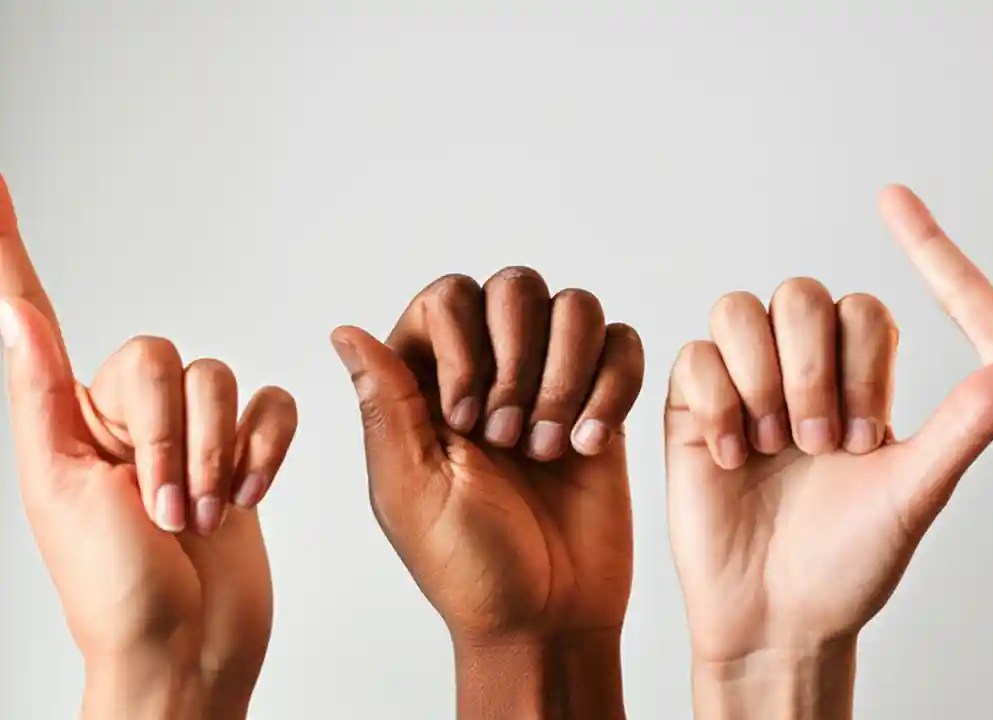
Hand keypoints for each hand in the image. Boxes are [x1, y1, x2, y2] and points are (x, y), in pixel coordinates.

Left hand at [0, 174, 297, 719]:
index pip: (36, 315)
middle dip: (173, 438)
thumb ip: (44, 391)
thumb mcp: (60, 487)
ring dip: (218, 453)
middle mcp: (127, 413)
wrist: (188, 645)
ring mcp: (191, 431)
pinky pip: (273, 403)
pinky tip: (247, 491)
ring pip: (224, 380)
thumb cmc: (113, 589)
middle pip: (167, 358)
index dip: (10, 248)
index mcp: (67, 417)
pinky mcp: (247, 448)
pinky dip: (266, 448)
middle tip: (166, 505)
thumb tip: (13, 309)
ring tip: (201, 513)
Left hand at [331, 267, 643, 719]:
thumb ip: (384, 402)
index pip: (447, 298)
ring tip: (551, 445)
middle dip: (518, 357)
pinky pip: (624, 347)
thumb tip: (344, 330)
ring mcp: (554, 384)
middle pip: (514, 287)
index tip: (464, 422)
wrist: (548, 616)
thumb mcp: (411, 488)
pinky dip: (613, 387)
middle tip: (508, 438)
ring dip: (566, 373)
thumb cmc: (470, 567)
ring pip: (575, 308)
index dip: (463, 344)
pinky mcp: (606, 404)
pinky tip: (592, 445)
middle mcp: (494, 370)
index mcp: (431, 384)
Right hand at [665, 278, 992, 718]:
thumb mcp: (915, 490)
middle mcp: (796, 367)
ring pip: (738, 309)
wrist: (779, 619)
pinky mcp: (690, 408)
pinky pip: (693, 356)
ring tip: (772, 446)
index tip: (866, 440)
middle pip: (799, 295)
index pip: (860, 309)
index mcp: (856, 376)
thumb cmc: (850, 561)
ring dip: (760, 376)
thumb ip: (967, 423)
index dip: (862, 364)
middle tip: (818, 444)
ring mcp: (740, 383)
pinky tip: (732, 457)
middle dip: (810, 369)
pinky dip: (716, 401)